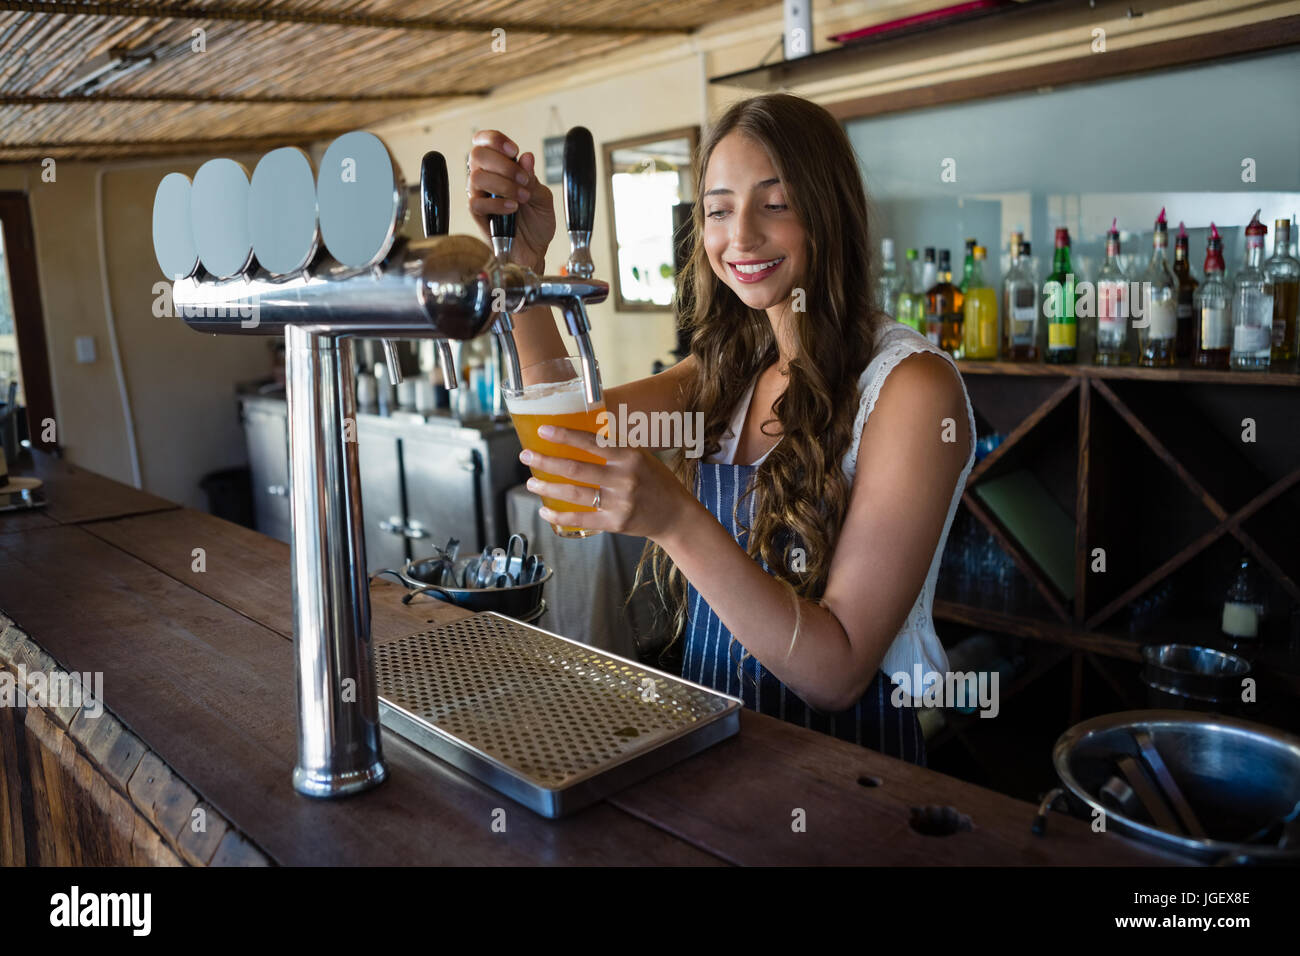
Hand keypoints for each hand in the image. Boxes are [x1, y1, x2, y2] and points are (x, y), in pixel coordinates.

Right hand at [467, 130, 555, 271]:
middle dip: (503, 164)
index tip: (514, 150)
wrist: (536, 250)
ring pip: (476, 178)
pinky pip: (476, 203)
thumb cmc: (536, 222)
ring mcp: (479, 196)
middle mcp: (485, 178)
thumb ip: (533, 178)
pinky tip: (513, 208)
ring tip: (522, 197)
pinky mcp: (478, 216)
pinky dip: (497, 203)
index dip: (495, 139)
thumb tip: (526, 157)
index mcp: (499, 167)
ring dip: (504, 185)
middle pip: (477, 155)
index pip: (483, 142)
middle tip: (524, 180)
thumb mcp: (542, 197)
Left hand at [519, 424, 695, 541]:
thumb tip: (581, 435)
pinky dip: (560, 515)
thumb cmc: (656, 482)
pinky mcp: (615, 523)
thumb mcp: (641, 457)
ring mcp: (619, 503)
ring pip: (575, 494)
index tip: (543, 431)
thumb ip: (614, 449)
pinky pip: (581, 519)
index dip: (565, 436)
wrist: (675, 515)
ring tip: (531, 482)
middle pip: (576, 468)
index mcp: (630, 457)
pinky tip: (546, 509)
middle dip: (546, 461)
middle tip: (526, 455)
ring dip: (548, 487)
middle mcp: (624, 479)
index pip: (592, 443)